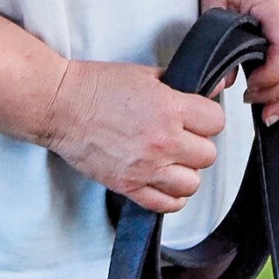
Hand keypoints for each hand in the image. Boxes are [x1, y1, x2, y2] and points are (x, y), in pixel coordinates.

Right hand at [42, 58, 224, 212]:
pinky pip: (166, 204)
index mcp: (169, 109)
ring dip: (186, 171)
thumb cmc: (99, 85)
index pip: (216, 122)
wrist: (62, 105)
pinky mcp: (127, 187)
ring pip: (192, 184)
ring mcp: (145, 168)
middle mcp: (162, 142)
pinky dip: (170, 196)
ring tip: (173, 159)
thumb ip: (183, 82)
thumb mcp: (146, 74)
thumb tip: (215, 87)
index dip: (208, 117)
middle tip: (184, 135)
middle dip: (198, 143)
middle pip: (208, 155)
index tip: (198, 116)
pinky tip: (164, 180)